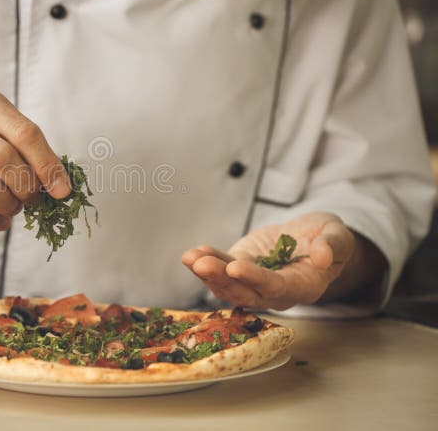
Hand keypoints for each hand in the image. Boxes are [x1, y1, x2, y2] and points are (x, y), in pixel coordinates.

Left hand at [181, 212, 357, 309]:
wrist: (312, 238)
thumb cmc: (328, 238)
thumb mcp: (338, 236)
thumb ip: (332, 246)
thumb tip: (324, 257)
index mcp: (303, 287)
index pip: (276, 287)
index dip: (255, 279)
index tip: (235, 267)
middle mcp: (275, 293)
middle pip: (245, 292)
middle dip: (221, 279)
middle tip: (200, 264)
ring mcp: (253, 283)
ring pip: (227, 285)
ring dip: (207, 273)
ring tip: (190, 258)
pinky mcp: (240, 269)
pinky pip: (221, 270)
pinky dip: (206, 263)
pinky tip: (192, 254)